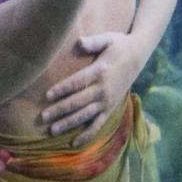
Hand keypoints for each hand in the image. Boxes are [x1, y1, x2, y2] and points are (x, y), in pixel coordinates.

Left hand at [41, 31, 142, 145]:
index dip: (63, 89)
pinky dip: (87, 135)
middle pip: (78, 102)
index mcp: (100, 71)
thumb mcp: (108, 38)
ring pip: (85, 115)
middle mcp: (103, 89)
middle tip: (43, 117)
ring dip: (68, 124)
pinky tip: (74, 143)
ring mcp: (107, 101)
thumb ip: (94, 42)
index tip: (47, 95)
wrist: (139, 56)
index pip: (78, 82)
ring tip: (52, 130)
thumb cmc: (119, 45)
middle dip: (60, 110)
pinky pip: (98, 124)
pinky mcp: (111, 108)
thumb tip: (79, 42)